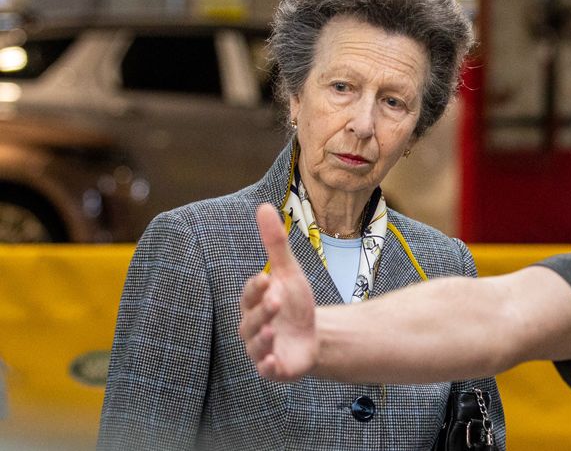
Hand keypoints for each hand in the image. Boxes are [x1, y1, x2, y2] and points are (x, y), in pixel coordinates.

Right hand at [239, 203, 316, 380]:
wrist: (314, 337)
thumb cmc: (296, 304)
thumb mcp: (290, 272)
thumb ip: (275, 244)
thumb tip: (263, 206)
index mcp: (254, 302)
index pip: (250, 293)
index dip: (256, 287)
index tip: (266, 278)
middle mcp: (252, 326)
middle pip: (251, 319)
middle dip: (262, 311)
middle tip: (276, 301)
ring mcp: (261, 348)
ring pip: (255, 345)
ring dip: (261, 338)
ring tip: (272, 331)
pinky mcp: (274, 368)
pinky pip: (266, 370)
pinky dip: (267, 367)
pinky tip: (273, 362)